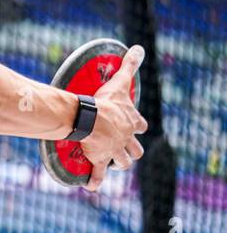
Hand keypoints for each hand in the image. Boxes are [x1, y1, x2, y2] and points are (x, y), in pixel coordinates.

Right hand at [78, 45, 148, 190]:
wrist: (91, 119)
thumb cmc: (106, 102)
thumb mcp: (121, 82)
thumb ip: (130, 64)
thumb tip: (139, 47)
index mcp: (131, 122)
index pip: (140, 126)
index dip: (138, 126)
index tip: (135, 126)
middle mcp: (126, 139)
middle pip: (136, 150)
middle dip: (132, 150)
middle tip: (124, 149)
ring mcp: (113, 151)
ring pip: (123, 162)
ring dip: (119, 163)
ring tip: (112, 163)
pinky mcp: (100, 159)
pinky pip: (98, 174)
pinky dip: (95, 180)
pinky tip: (92, 185)